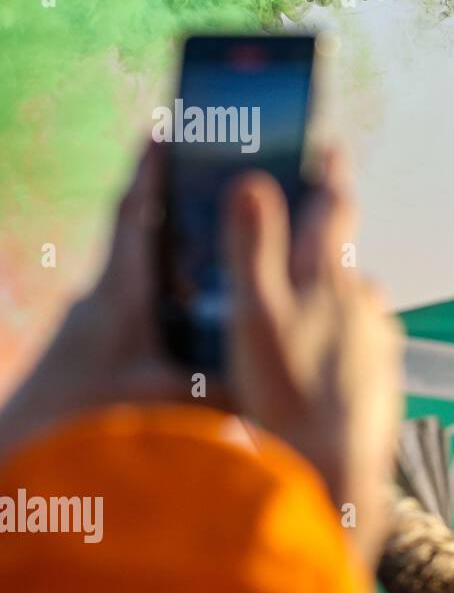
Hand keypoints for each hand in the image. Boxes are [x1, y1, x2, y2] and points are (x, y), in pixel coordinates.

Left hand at [0, 142, 197, 460]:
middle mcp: (98, 305)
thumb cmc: (88, 430)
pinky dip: (162, 316)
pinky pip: (134, 322)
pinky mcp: (86, 361)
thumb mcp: (168, 403)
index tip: (162, 127)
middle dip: (179, 222)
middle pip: (145, 246)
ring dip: (173, 278)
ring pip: (141, 288)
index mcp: (119, 297)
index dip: (151, 170)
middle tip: (216, 196)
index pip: (135, 215)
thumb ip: (225, 388)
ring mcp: (89, 332)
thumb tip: (287, 379)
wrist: (18, 465)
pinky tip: (188, 338)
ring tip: (216, 274)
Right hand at [223, 152, 401, 565]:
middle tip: (295, 248)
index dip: (329, 174)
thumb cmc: (286, 394)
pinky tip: (319, 368)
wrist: (336, 472)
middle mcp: (365, 302)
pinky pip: (363, 347)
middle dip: (322, 249)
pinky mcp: (386, 380)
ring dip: (332, 302)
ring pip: (356, 306)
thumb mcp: (254, 316)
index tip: (331, 146)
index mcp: (330, 277)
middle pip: (344, 260)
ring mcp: (380, 343)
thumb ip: (252, 247)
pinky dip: (341, 346)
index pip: (333, 208)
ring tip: (299, 318)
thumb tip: (253, 182)